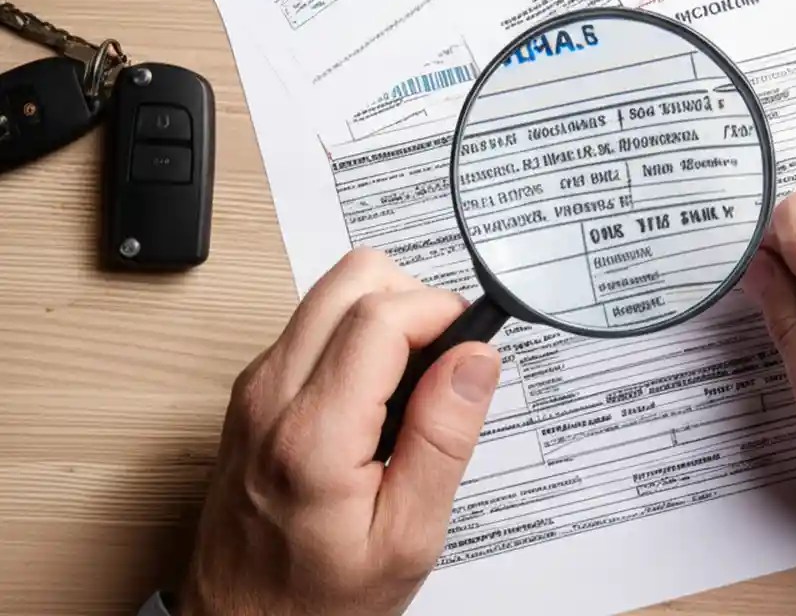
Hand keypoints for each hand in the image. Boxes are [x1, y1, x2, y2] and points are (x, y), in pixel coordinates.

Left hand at [180, 248, 499, 614]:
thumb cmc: (318, 598)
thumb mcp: (407, 537)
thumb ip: (442, 440)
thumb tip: (475, 358)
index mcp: (312, 434)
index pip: (380, 314)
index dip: (441, 311)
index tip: (472, 346)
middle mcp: (271, 395)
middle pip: (350, 278)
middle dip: (414, 297)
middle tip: (446, 356)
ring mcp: (256, 388)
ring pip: (331, 293)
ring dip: (387, 315)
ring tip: (415, 385)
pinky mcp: (254, 391)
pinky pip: (316, 326)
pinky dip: (360, 337)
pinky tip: (380, 397)